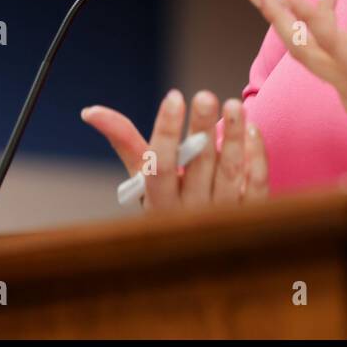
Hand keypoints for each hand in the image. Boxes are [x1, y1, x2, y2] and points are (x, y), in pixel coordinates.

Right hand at [80, 89, 268, 210]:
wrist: (204, 250)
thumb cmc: (169, 202)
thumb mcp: (144, 179)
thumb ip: (125, 141)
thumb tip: (90, 111)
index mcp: (158, 203)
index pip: (158, 167)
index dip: (165, 131)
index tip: (173, 97)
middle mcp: (190, 212)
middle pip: (198, 165)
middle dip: (201, 127)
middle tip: (205, 95)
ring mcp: (224, 215)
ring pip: (229, 172)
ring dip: (233, 136)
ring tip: (234, 105)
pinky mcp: (253, 213)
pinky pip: (256, 182)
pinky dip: (256, 155)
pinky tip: (252, 129)